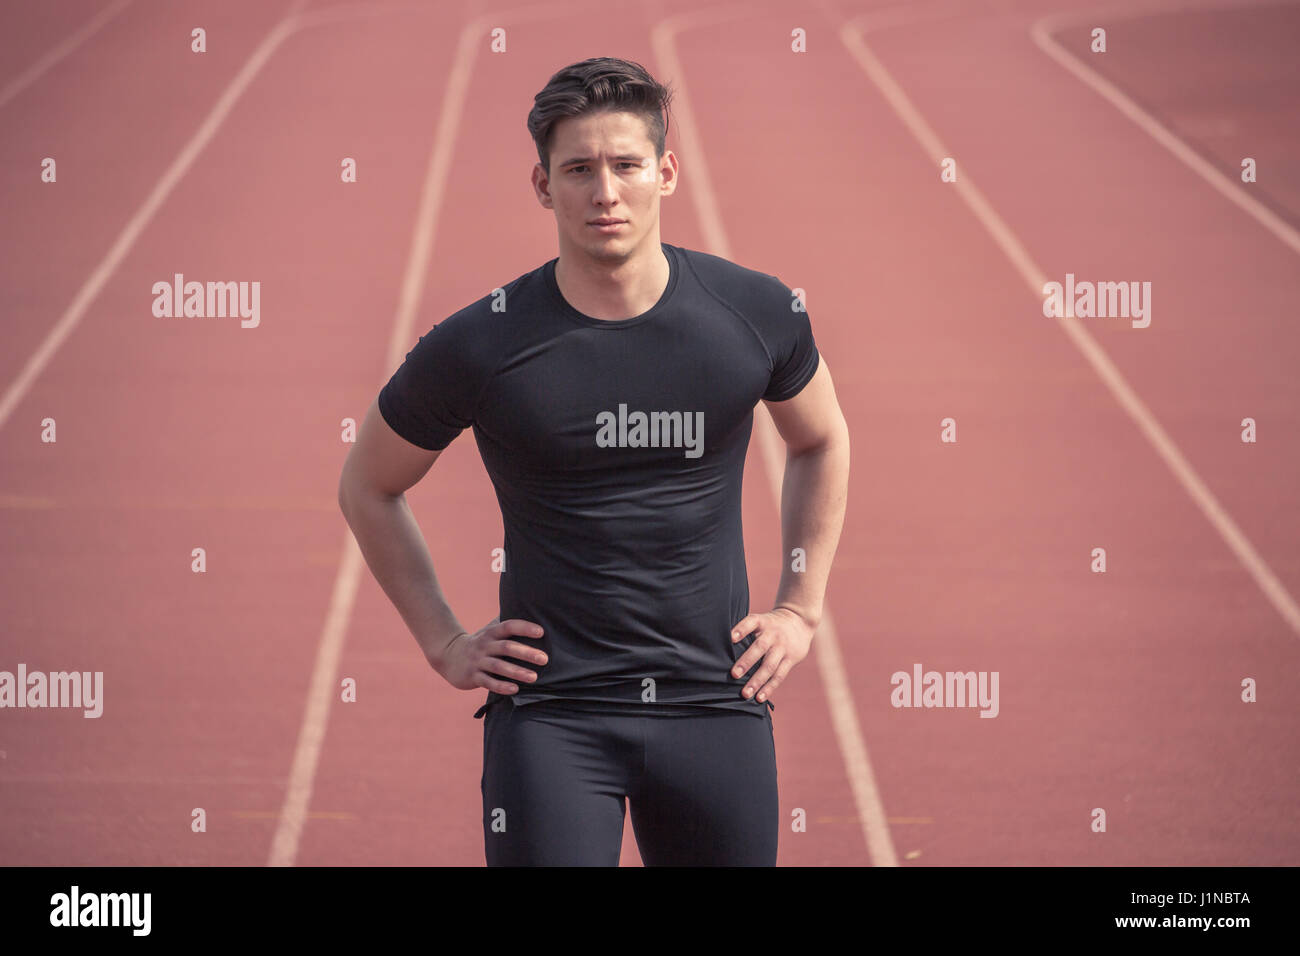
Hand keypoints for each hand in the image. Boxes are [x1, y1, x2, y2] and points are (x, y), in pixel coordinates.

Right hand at [429, 618, 546, 693]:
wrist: (448, 655)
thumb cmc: (480, 642)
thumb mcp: (490, 630)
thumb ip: (508, 624)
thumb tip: (531, 609)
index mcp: (491, 633)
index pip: (508, 626)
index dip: (524, 628)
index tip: (541, 632)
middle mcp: (484, 645)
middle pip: (506, 647)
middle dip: (526, 653)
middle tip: (545, 658)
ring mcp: (477, 661)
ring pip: (498, 666)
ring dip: (517, 672)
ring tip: (534, 677)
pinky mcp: (472, 676)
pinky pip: (488, 682)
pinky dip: (501, 686)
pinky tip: (515, 689)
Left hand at [729, 607, 815, 702]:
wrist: (800, 621)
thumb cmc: (771, 624)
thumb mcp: (761, 620)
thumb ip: (746, 630)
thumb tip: (721, 646)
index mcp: (763, 622)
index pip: (751, 622)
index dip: (741, 629)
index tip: (731, 638)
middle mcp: (773, 635)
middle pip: (759, 648)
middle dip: (746, 662)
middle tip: (734, 674)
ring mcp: (783, 648)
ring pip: (769, 666)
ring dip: (757, 681)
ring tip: (745, 693)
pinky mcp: (791, 660)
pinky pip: (779, 675)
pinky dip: (769, 688)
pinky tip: (759, 698)